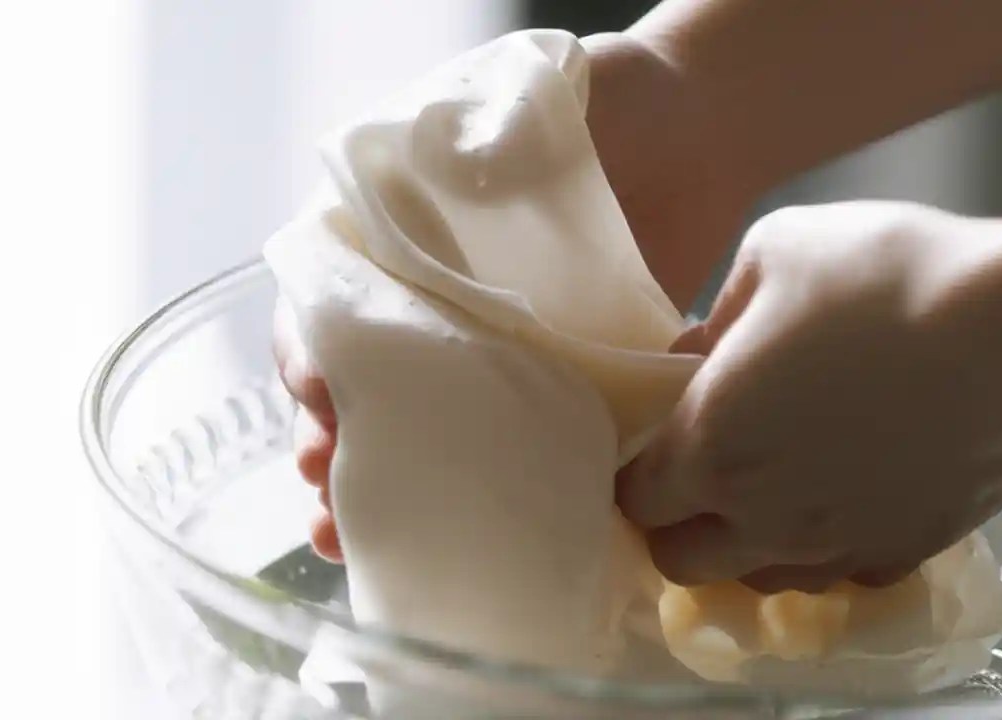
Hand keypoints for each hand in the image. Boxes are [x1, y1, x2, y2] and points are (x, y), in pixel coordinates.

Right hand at [274, 32, 752, 561]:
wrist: (694, 131)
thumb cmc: (601, 102)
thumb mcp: (519, 108)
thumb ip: (466, 148)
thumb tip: (425, 196)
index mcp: (401, 237)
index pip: (325, 303)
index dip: (307, 347)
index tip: (316, 385)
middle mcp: (435, 302)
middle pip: (357, 383)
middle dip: (329, 440)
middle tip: (324, 482)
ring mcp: (494, 352)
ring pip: (417, 429)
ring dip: (378, 486)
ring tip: (343, 535)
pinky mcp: (558, 386)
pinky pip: (511, 446)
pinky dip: (481, 493)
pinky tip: (455, 537)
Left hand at [617, 202, 1001, 592]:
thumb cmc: (883, 279)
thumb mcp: (776, 253)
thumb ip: (718, 314)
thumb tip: (697, 355)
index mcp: (711, 446)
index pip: (636, 499)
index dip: (634, 476)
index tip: (652, 447)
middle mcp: (763, 516)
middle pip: (683, 562)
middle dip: (678, 526)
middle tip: (703, 476)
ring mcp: (837, 546)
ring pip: (761, 579)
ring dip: (749, 545)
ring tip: (777, 489)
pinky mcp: (906, 552)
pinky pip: (844, 574)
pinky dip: (831, 549)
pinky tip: (851, 497)